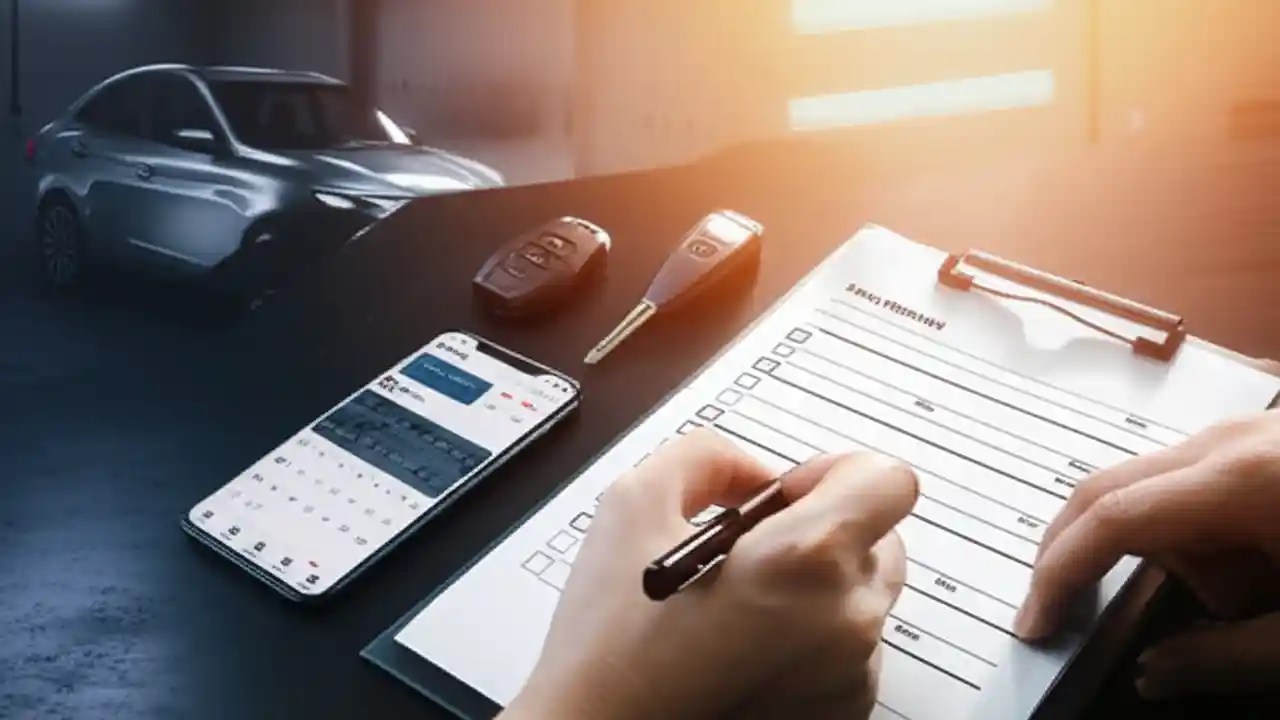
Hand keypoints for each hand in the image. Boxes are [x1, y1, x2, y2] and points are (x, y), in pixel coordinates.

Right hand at [501, 430, 917, 719]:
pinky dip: (811, 639)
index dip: (836, 473)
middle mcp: (846, 618)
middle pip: (882, 537)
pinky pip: (849, 650)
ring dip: (817, 587)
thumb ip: (706, 456)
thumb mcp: (632, 505)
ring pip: (863, 596)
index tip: (789, 494)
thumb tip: (752, 472)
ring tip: (740, 608)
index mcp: (805, 557)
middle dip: (824, 529)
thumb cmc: (610, 648)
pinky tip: (747, 648)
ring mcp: (851, 674)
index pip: (887, 479)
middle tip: (754, 551)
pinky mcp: (843, 712)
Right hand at [1017, 401, 1279, 699]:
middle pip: (1107, 489)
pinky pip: (1187, 478)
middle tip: (1063, 610)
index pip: (1111, 519)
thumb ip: (1227, 658)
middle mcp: (1226, 442)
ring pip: (1147, 486)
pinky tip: (1256, 560)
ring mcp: (1241, 432)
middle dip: (1080, 554)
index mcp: (1238, 483)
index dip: (1059, 572)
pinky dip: (1191, 526)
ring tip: (1247, 592)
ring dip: (1160, 546)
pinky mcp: (1257, 437)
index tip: (1034, 621)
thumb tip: (1151, 673)